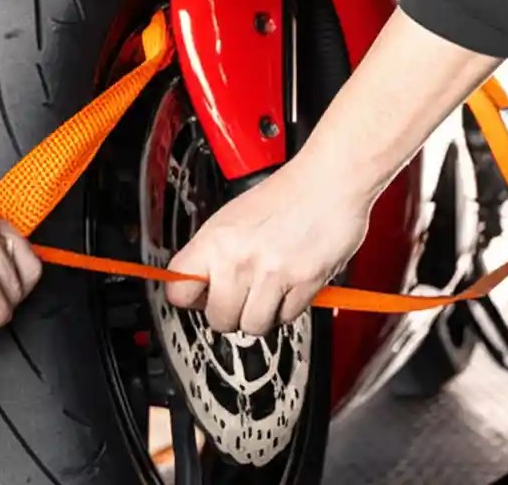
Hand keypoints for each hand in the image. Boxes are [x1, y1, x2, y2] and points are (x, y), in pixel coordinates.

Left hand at [165, 151, 373, 333]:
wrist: (329, 181)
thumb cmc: (285, 195)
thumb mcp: (232, 218)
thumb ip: (213, 254)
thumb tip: (200, 288)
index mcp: (214, 240)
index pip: (178, 292)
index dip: (190, 299)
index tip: (200, 297)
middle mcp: (238, 259)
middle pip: (217, 319)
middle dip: (230, 314)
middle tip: (240, 298)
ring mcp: (271, 273)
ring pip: (251, 327)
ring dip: (260, 316)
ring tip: (267, 294)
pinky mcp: (303, 283)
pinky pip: (286, 318)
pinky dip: (288, 309)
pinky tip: (289, 287)